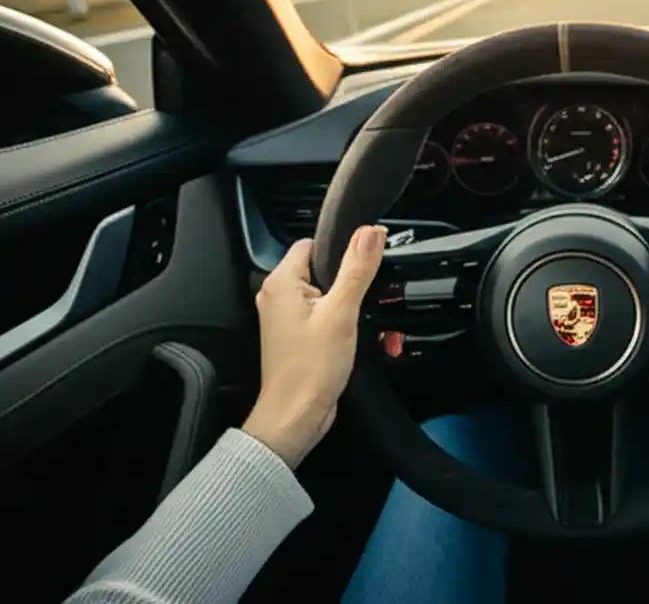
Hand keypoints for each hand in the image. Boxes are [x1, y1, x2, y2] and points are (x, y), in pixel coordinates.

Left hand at [242, 226, 385, 467]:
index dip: (339, 252)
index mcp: (281, 283)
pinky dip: (342, 323)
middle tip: (362, 303)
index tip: (361, 267)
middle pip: (321, 269)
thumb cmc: (310, 370)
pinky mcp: (296, 337)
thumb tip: (371, 232)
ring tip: (358, 325)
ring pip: (326, 295)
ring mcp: (285, 318)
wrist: (296, 417)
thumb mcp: (341, 313)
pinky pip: (323, 317)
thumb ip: (356, 270)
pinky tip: (354, 338)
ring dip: (349, 307)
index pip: (312, 245)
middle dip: (349, 284)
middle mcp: (277, 297)